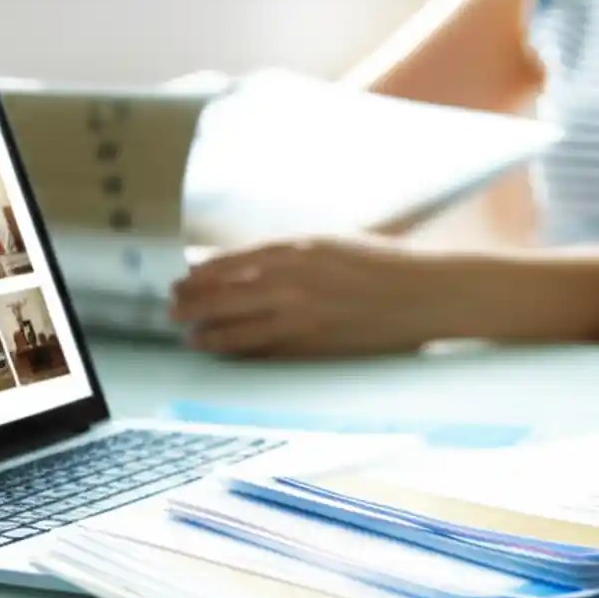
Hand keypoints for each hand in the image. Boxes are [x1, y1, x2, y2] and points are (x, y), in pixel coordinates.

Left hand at [170, 236, 451, 357]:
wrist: (425, 294)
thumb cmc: (382, 264)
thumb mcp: (330, 243)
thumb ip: (287, 252)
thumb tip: (243, 262)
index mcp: (295, 248)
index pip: (226, 263)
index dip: (197, 275)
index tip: (180, 280)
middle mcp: (291, 282)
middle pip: (221, 298)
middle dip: (190, 305)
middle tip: (173, 310)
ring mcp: (302, 318)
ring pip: (235, 332)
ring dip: (206, 335)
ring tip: (193, 337)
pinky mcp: (315, 348)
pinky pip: (264, 355)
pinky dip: (240, 355)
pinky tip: (228, 355)